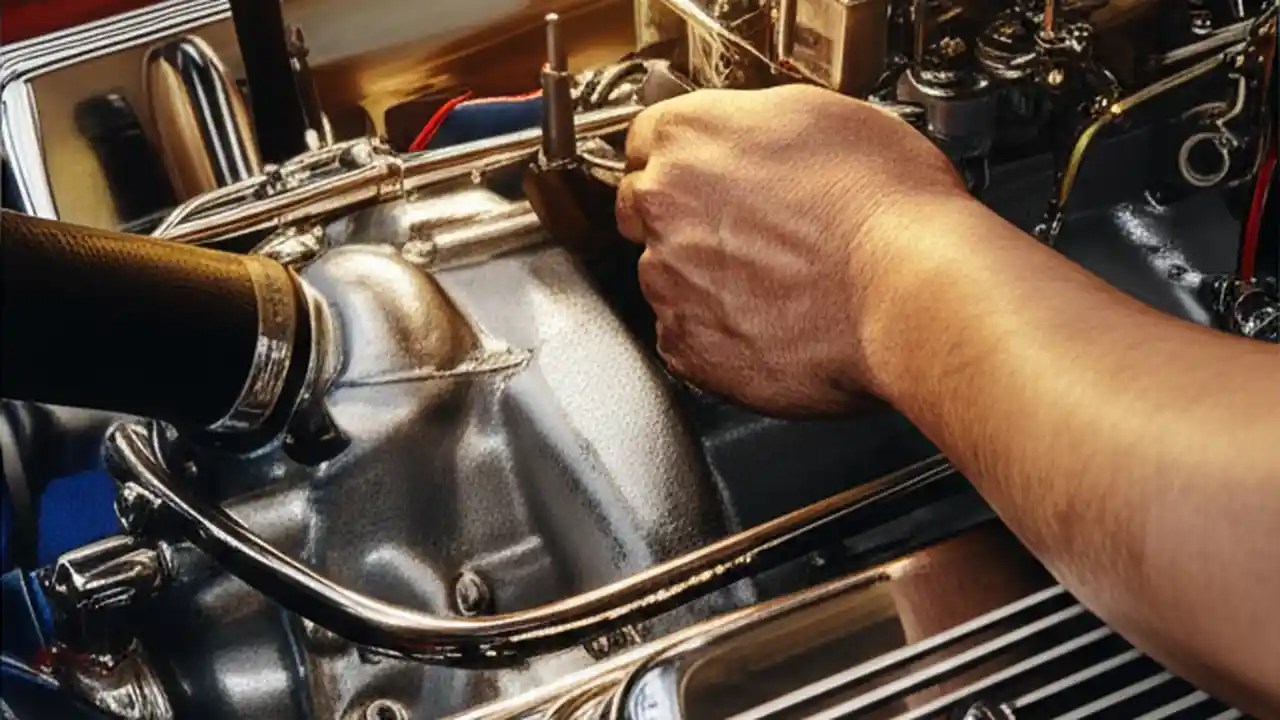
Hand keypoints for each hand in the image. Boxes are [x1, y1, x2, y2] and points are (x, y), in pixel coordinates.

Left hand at [615, 84, 972, 415]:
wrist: (910, 291)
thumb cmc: (886, 206)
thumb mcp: (821, 117)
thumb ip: (752, 127)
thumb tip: (745, 141)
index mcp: (689, 136)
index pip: (646, 141)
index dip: (683, 161)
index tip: (704, 176)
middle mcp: (664, 205)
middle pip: (648, 209)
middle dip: (686, 219)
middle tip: (750, 233)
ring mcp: (669, 279)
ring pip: (665, 276)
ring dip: (704, 279)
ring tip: (775, 284)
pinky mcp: (686, 345)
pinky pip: (684, 336)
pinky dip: (717, 333)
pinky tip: (770, 322)